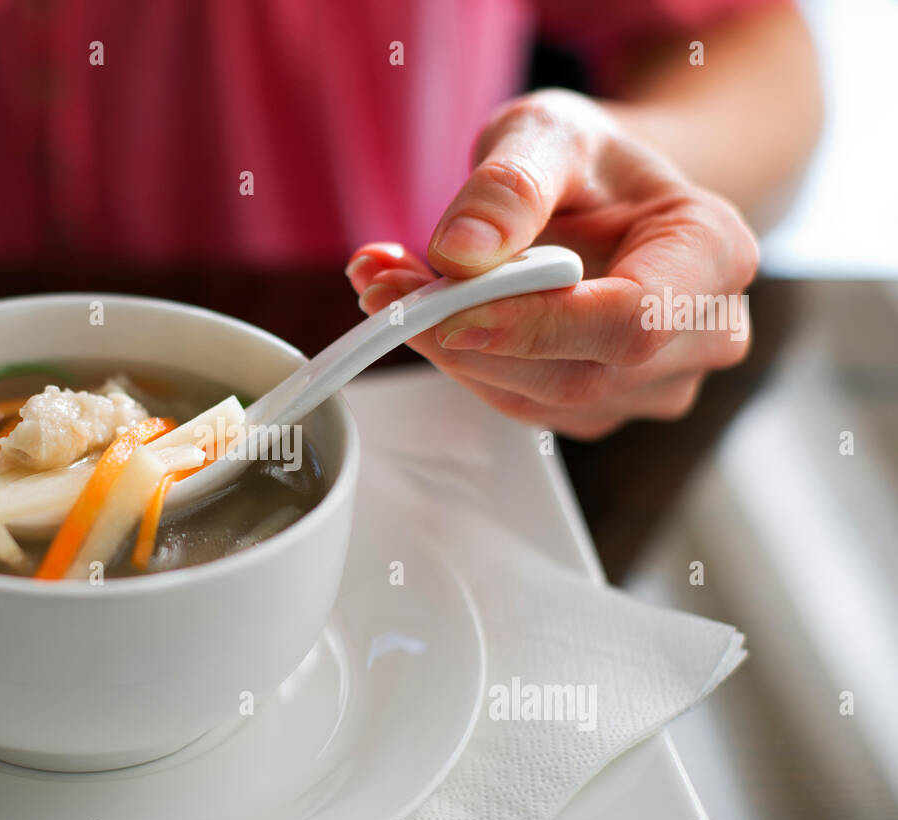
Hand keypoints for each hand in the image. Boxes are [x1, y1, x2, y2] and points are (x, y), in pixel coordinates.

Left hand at [345, 90, 758, 438]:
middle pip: (579, 373)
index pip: (632, 320)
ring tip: (391, 286)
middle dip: (466, 335)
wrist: (603, 193)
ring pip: (539, 397)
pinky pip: (521, 402)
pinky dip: (461, 361)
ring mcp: (656, 383)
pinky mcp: (602, 406)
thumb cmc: (588, 161)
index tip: (446, 310)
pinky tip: (425, 312)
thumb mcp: (547, 134)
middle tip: (384, 286)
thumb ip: (510, 185)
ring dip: (450, 350)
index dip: (535, 326)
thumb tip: (461, 252)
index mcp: (714, 254)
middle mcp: (703, 334)